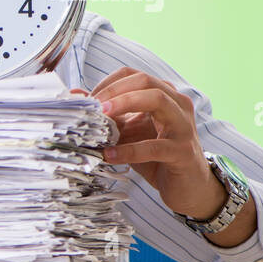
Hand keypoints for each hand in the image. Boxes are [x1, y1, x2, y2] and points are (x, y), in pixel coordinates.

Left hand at [75, 68, 223, 220]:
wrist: (187, 187)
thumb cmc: (155, 156)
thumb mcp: (127, 132)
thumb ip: (107, 115)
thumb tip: (76, 96)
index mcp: (163, 95)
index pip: (132, 75)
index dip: (107, 84)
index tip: (88, 101)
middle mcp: (177, 104)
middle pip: (144, 81)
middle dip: (113, 91)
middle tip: (92, 106)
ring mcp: (183, 126)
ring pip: (157, 100)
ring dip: (124, 105)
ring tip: (101, 118)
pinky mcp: (183, 151)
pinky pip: (154, 146)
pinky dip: (129, 150)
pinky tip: (109, 155)